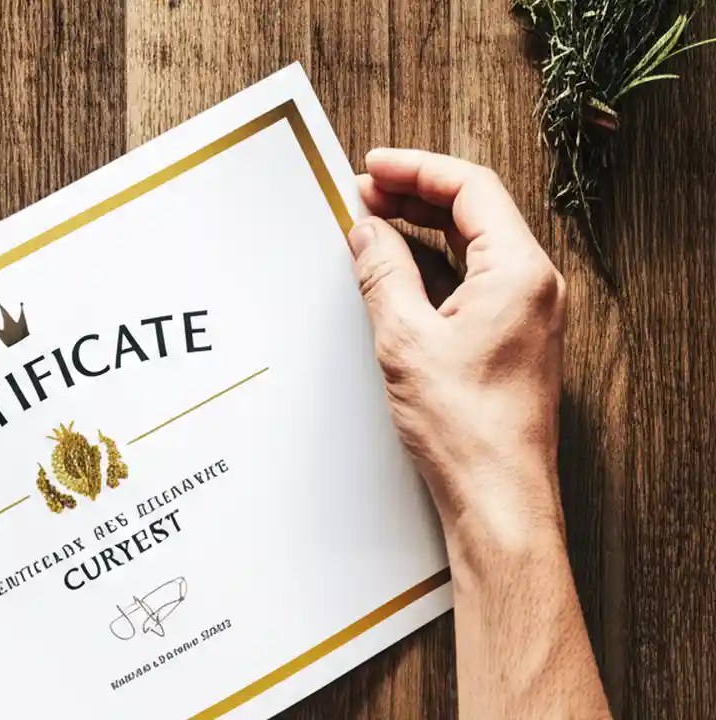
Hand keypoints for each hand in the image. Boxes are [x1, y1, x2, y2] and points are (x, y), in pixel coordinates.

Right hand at [351, 149, 609, 716]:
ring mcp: (526, 313)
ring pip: (474, 245)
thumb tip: (366, 233)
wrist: (498, 498)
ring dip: (423, 229)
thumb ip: (383, 274)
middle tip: (365, 190)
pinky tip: (396, 272)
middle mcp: (532, 286)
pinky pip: (473, 279)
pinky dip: (433, 264)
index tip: (373, 167)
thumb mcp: (405, 340)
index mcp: (519, 272)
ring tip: (373, 223)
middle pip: (476, 211)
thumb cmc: (467, 430)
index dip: (417, 169)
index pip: (471, 189)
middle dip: (417, 194)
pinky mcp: (511, 339)